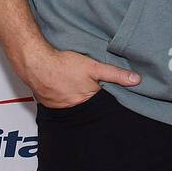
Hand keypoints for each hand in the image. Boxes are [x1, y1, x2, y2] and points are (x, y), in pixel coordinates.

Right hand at [25, 47, 139, 109]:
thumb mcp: (94, 67)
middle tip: (88, 82)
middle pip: (87, 102)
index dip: (106, 93)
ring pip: (73, 101)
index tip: (106, 86)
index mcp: (87, 101)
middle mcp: (72, 107)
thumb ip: (115, 74)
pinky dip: (63, 93)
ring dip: (76, 94)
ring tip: (75, 82)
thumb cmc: (64, 64)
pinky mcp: (47, 102)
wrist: (35, 63)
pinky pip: (59, 100)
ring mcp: (58, 106)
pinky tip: (63, 83)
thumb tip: (136, 80)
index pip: (102, 101)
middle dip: (91, 94)